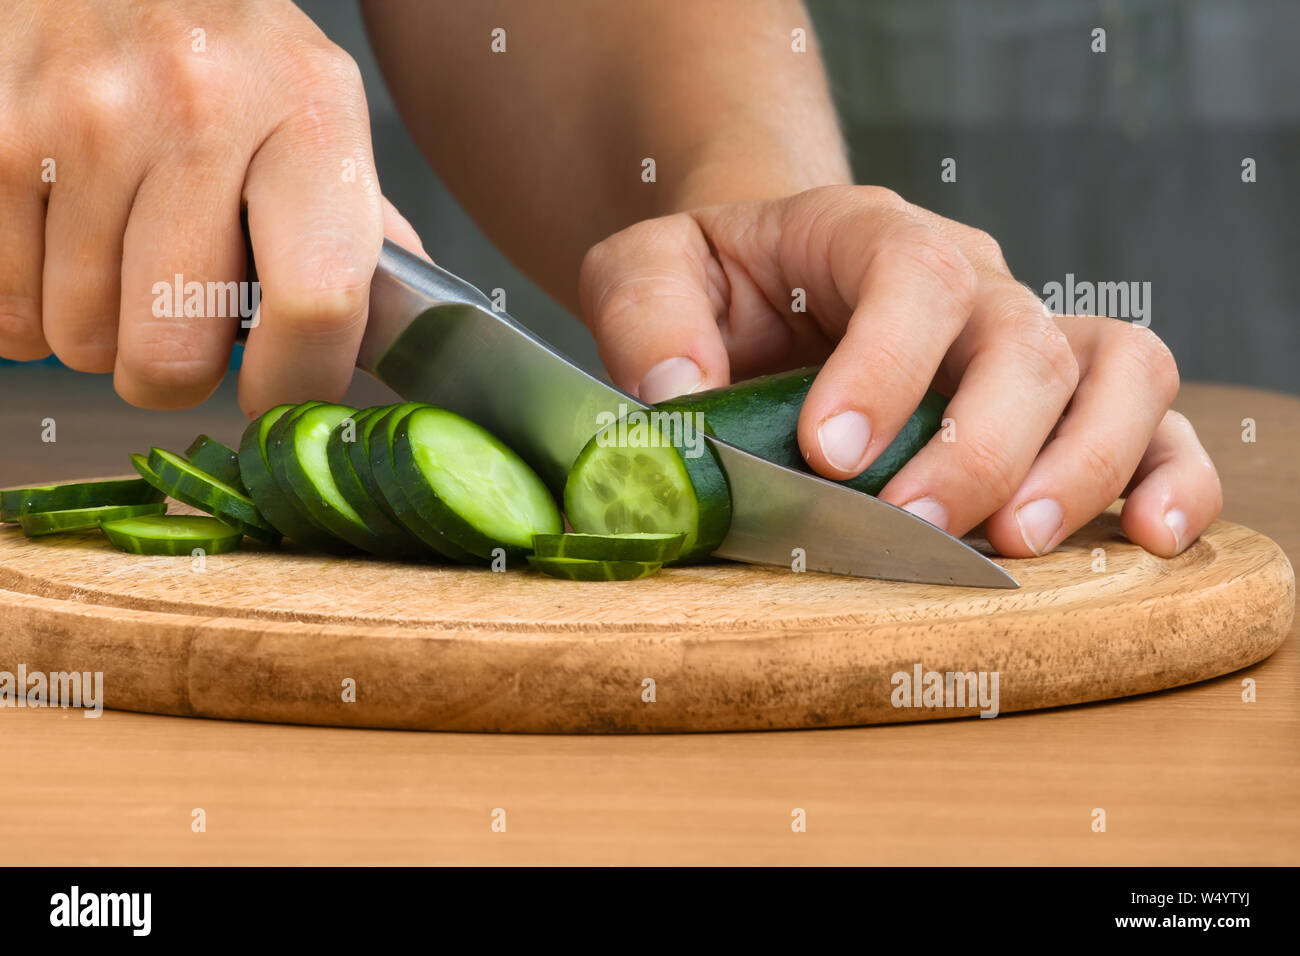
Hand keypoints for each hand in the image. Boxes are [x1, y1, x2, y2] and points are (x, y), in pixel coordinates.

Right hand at [0, 0, 425, 415]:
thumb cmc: (225, 56)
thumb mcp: (314, 108)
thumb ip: (356, 224)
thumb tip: (402, 324)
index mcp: (308, 112)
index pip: (318, 300)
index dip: (295, 384)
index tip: (276, 398)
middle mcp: (198, 108)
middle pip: (176, 352)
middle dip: (174, 370)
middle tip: (178, 324)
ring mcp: (82, 119)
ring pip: (81, 341)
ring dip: (98, 332)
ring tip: (118, 259)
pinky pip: (5, 308)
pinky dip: (28, 305)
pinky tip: (62, 243)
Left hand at [578, 185, 1221, 557]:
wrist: (770, 288)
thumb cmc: (716, 284)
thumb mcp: (650, 269)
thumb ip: (646, 312)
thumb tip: (678, 391)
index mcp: (870, 234)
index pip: (912, 274)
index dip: (886, 365)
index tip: (830, 454)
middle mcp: (973, 283)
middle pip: (1023, 341)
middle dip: (973, 448)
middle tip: (910, 527)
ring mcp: (1031, 338)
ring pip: (1120, 373)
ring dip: (1081, 467)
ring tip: (1014, 542)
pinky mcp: (1067, 402)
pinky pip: (1158, 422)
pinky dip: (1170, 478)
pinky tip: (1147, 538)